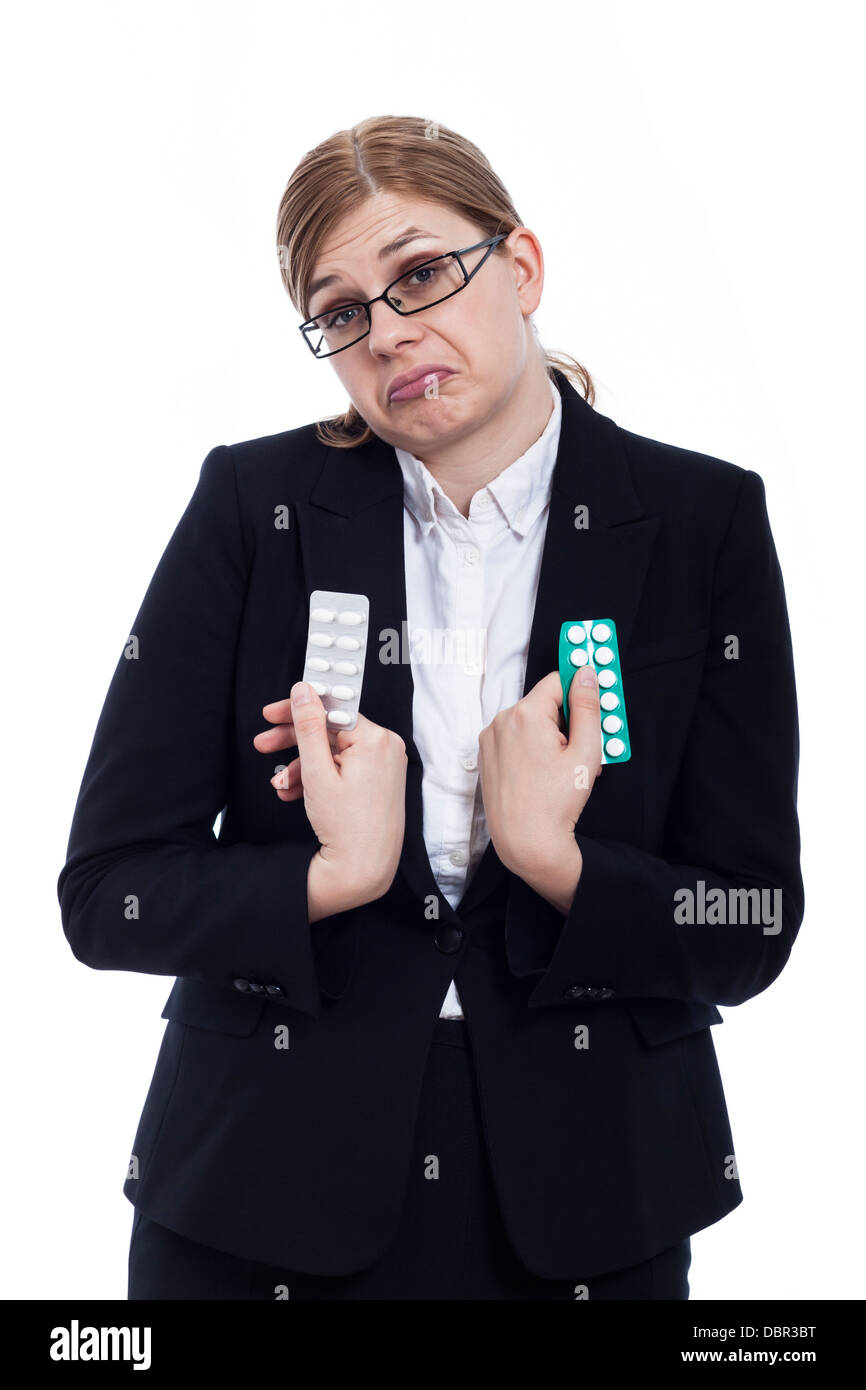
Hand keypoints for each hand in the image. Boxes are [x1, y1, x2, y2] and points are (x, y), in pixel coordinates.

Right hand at [253, 683, 407, 903]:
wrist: (362, 870)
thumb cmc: (344, 826)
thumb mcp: (316, 772)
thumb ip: (308, 728)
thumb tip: (303, 691)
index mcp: (375, 739)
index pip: (331, 710)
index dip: (297, 710)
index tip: (272, 713)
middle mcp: (385, 747)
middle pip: (331, 732)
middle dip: (293, 741)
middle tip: (263, 744)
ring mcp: (384, 765)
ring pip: (333, 753)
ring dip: (302, 766)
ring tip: (279, 784)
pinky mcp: (379, 781)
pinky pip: (344, 769)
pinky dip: (318, 778)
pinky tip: (294, 792)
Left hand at [477, 666, 602, 883]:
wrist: (527, 842)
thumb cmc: (556, 803)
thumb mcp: (585, 751)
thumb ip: (588, 708)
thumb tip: (587, 674)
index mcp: (525, 714)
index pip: (558, 681)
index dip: (580, 690)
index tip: (595, 695)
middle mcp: (501, 721)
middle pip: (545, 705)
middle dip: (569, 722)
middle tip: (587, 748)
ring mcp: (490, 740)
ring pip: (531, 723)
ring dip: (553, 737)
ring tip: (569, 768)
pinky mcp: (487, 757)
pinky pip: (516, 739)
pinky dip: (534, 748)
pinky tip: (548, 773)